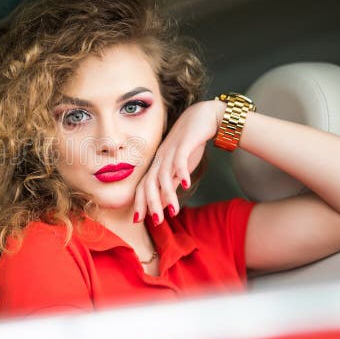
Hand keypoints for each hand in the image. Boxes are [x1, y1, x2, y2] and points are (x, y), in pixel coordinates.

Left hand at [133, 100, 221, 223]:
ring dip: (168, 194)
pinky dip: (181, 172)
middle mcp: (161, 159)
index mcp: (157, 165)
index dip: (139, 202)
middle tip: (156, 221)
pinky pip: (180, 160)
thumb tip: (163, 204)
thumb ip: (171, 185)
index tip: (136, 220)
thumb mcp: (178, 168)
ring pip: (164, 175)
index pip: (144, 186)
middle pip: (150, 183)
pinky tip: (186, 185)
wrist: (203, 117)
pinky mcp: (184, 144)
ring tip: (173, 211)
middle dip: (151, 203)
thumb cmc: (190, 144)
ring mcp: (171, 151)